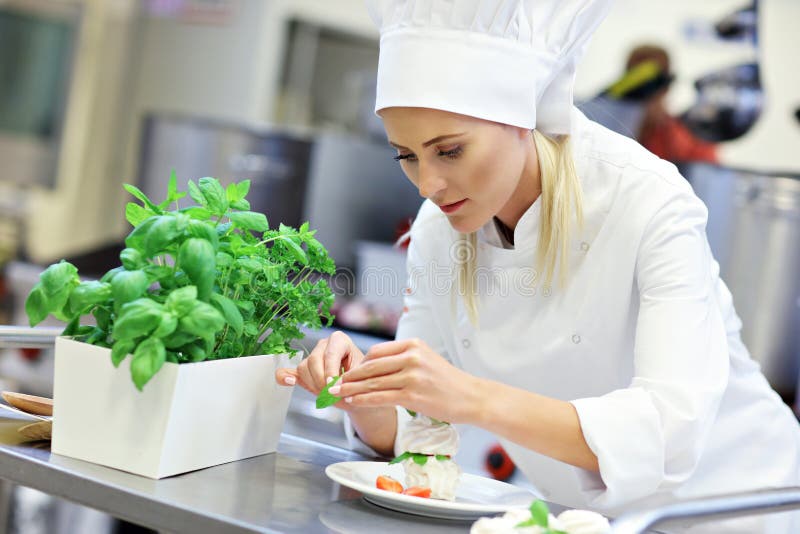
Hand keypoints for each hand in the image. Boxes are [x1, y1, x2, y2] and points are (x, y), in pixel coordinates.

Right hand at [275, 330, 364, 398]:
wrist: (358, 390)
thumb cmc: (361, 381)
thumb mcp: (361, 377)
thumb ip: (350, 379)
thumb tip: (336, 384)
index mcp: (340, 340)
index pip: (330, 353)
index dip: (330, 371)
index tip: (333, 385)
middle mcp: (324, 345)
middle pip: (314, 360)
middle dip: (321, 381)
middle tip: (331, 395)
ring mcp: (311, 356)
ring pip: (303, 368)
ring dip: (313, 385)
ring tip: (327, 395)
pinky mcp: (303, 371)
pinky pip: (286, 371)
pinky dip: (284, 377)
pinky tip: (289, 381)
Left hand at [331, 338, 481, 423]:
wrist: (472, 397)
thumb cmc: (448, 382)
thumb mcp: (426, 360)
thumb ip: (403, 359)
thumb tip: (375, 366)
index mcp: (413, 345)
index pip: (377, 352)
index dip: (359, 364)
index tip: (348, 372)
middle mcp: (411, 357)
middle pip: (371, 365)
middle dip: (349, 376)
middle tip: (333, 383)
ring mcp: (412, 376)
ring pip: (373, 382)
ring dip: (351, 388)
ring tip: (337, 393)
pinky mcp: (413, 395)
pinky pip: (381, 396)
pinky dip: (364, 399)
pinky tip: (353, 401)